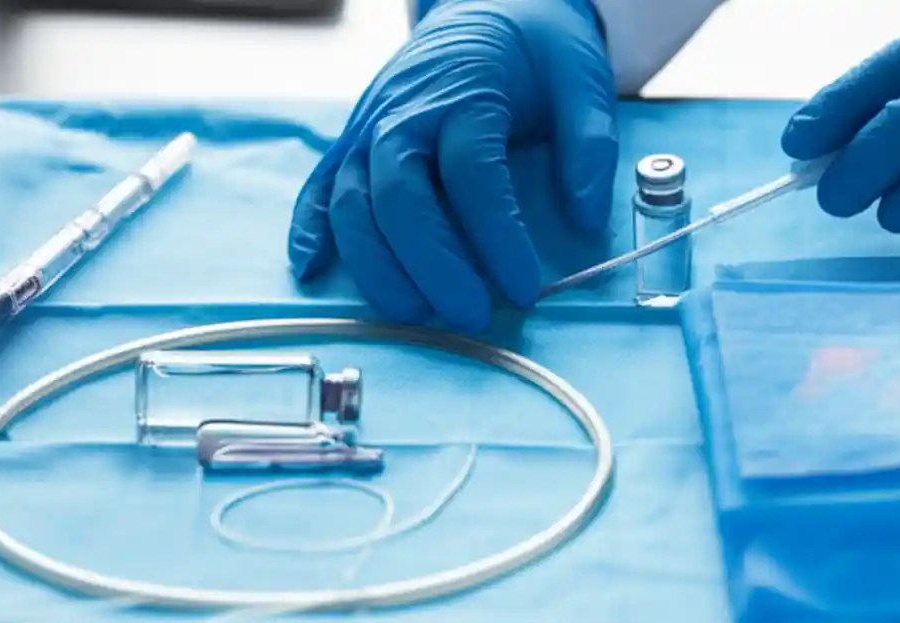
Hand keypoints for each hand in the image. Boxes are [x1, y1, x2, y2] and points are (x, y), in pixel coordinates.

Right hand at [287, 0, 617, 331]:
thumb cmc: (532, 49)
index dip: (498, 237)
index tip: (524, 288)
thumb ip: (589, 144)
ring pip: (353, 203)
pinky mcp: (350, 144)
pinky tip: (311, 270)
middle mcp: (403, 113)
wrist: (481, 10)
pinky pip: (319, 187)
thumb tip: (585, 219)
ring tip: (413, 314)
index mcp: (464, 94)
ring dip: (376, 265)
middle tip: (470, 315)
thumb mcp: (581, 77)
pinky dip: (309, 229)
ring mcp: (368, 129)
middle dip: (432, 264)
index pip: (473, 173)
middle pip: (400, 196)